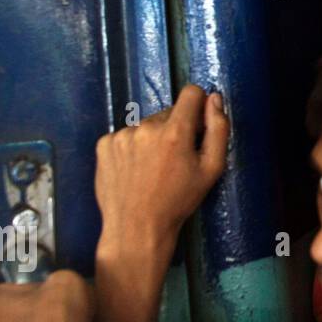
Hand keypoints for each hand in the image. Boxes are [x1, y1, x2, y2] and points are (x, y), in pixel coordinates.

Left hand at [95, 84, 229, 245]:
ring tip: (152, 168)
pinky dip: (132, 147)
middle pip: (168, 113)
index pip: (190, 93)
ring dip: (152, 139)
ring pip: (146, 126)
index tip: (197, 125)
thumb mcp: (211, 169)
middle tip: (174, 159)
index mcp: (174, 132)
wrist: (136, 228)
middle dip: (175, 129)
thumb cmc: (178, 201)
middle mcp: (145, 127)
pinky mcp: (103, 145)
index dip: (198, 105)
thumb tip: (214, 99)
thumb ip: (218, 130)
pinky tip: (134, 169)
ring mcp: (121, 135)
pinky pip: (125, 136)